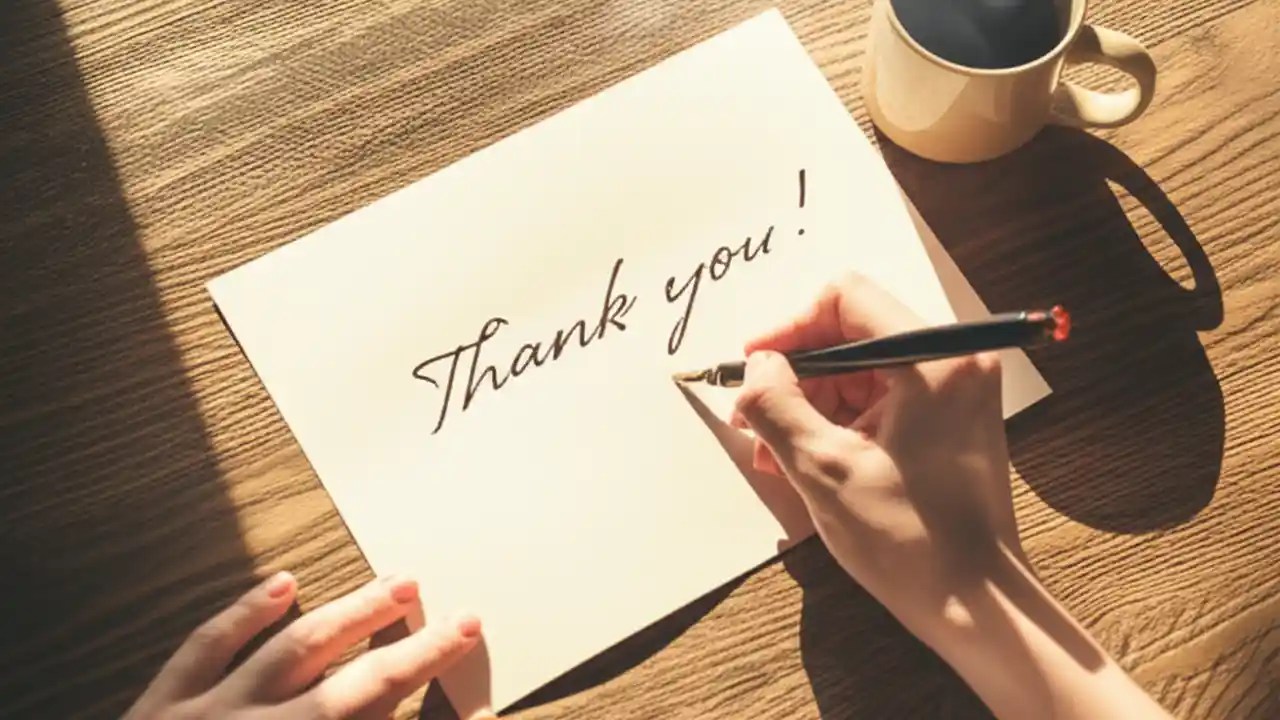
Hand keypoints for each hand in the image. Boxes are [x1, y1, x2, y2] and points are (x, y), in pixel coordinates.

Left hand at [124, 572, 481, 719]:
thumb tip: (386, 713)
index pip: (377, 712)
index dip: (426, 687)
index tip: (463, 662)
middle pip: (353, 682)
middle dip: (406, 648)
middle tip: (448, 616)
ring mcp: (207, 714)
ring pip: (293, 649)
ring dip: (348, 615)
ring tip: (391, 586)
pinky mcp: (159, 707)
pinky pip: (207, 646)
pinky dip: (246, 612)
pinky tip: (282, 584)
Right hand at [732, 272, 1017, 637]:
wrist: (977, 606)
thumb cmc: (914, 544)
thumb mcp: (824, 471)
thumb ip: (778, 406)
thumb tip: (757, 368)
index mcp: (934, 362)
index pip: (847, 299)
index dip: (790, 330)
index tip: (756, 367)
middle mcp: (955, 364)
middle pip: (853, 333)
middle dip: (797, 374)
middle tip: (756, 419)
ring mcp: (956, 393)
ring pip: (863, 370)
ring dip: (812, 403)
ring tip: (776, 452)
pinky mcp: (950, 421)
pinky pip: (882, 400)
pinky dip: (840, 422)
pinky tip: (806, 460)